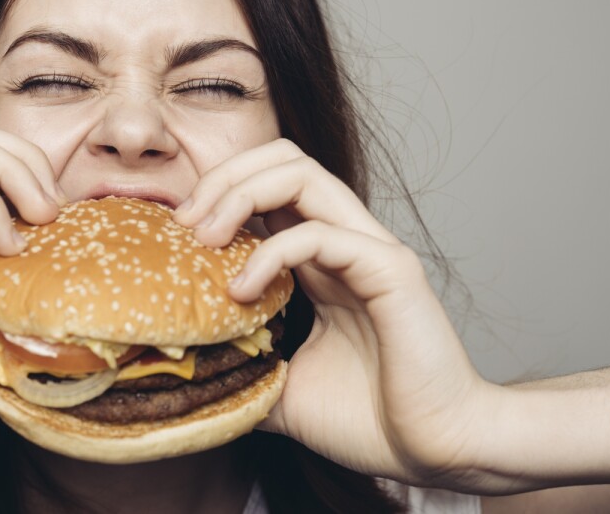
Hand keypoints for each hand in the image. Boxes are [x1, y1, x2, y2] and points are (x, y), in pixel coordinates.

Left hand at [173, 139, 501, 489]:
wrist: (434, 450)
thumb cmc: (370, 419)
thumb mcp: (282, 388)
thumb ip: (243, 367)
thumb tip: (187, 376)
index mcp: (323, 259)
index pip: (269, 186)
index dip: (217, 193)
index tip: (175, 235)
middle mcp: (347, 240)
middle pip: (282, 158)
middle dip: (223, 177)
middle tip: (183, 224)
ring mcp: (371, 250)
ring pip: (301, 173)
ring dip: (240, 194)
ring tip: (204, 238)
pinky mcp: (390, 270)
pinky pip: (320, 233)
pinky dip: (270, 253)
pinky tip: (241, 290)